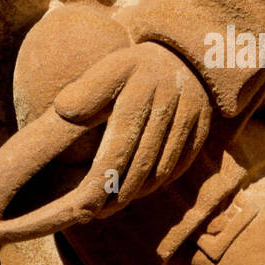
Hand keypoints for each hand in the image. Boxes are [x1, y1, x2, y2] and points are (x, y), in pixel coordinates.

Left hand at [54, 41, 211, 210]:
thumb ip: (85, 91)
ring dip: (138, 193)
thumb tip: (62, 110)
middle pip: (140, 165)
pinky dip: (160, 180)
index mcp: (137, 92)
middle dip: (116, 195)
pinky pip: (181, 164)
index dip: (100, 181)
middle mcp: (166, 105)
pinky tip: (141, 189)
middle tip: (94, 213)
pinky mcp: (202, 125)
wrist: (182, 51)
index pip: (117, 149)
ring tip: (112, 206)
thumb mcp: (107, 68)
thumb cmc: (133, 66)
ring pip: (162, 169)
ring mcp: (188, 116)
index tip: (83, 204)